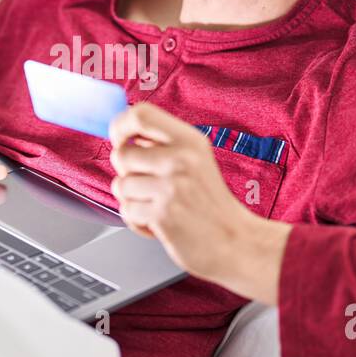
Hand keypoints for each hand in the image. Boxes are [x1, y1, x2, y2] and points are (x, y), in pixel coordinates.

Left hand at [107, 103, 288, 301]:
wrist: (235, 241)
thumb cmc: (211, 204)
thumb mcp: (196, 160)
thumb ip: (163, 145)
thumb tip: (123, 134)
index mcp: (189, 140)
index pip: (140, 115)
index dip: (120, 126)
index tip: (120, 140)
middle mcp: (181, 159)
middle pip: (121, 154)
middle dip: (127, 173)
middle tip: (148, 185)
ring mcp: (171, 187)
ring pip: (120, 185)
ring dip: (133, 200)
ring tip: (158, 206)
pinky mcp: (162, 215)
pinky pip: (127, 211)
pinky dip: (138, 221)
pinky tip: (159, 222)